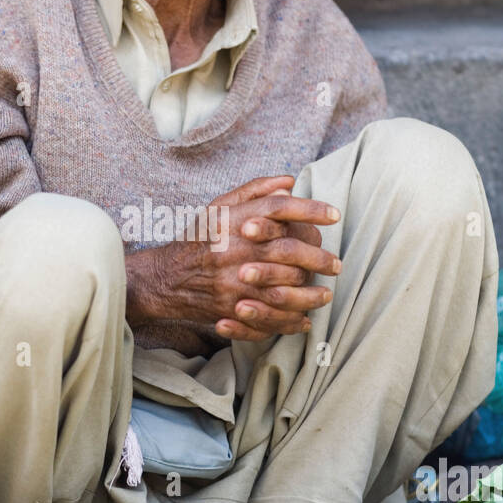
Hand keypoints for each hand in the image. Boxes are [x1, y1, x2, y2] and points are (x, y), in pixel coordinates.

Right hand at [125, 175, 341, 341]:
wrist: (166, 278)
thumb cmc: (198, 240)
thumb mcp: (219, 208)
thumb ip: (254, 191)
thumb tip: (289, 182)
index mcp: (232, 220)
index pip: (279, 208)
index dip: (311, 209)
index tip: (334, 215)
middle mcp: (234, 249)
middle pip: (289, 249)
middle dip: (320, 258)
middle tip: (336, 264)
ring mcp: (233, 281)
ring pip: (285, 288)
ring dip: (311, 294)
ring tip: (325, 294)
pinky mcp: (231, 308)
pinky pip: (269, 317)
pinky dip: (291, 321)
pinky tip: (304, 318)